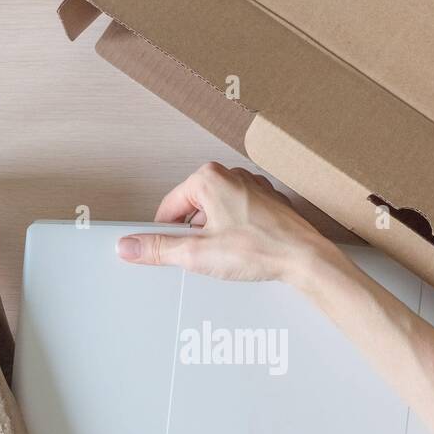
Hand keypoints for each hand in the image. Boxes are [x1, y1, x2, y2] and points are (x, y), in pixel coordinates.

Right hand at [116, 162, 337, 283]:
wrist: (304, 258)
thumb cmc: (260, 249)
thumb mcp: (197, 254)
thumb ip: (159, 249)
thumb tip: (129, 246)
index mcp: (208, 178)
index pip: (168, 208)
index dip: (165, 235)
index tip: (167, 253)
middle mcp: (230, 175)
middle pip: (192, 209)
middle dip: (192, 236)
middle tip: (204, 258)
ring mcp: (252, 187)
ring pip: (215, 213)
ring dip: (213, 236)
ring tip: (227, 256)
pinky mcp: (267, 202)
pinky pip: (238, 217)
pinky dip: (234, 234)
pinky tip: (243, 252)